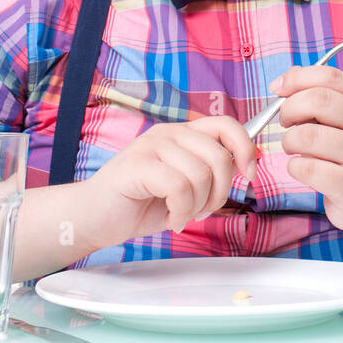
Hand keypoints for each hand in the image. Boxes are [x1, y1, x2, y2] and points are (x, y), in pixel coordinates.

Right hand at [86, 117, 257, 242]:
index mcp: (182, 134)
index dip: (246, 148)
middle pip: (219, 156)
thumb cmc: (140, 203)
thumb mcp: (185, 185)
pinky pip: (179, 187)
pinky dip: (181, 211)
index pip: (227, 125)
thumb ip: (210, 171)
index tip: (249, 175)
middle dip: (220, 192)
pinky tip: (170, 218)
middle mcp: (167, 133)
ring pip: (201, 175)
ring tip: (180, 214)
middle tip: (202, 209)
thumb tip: (246, 166)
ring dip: (197, 205)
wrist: (93, 218)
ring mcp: (150, 146)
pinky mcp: (136, 165)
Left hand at [271, 65, 342, 236]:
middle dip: (289, 109)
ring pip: (308, 136)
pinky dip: (294, 167)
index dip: (298, 78)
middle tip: (285, 122)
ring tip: (294, 148)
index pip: (330, 77)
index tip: (278, 88)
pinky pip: (307, 168)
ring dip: (289, 142)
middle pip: (319, 100)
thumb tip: (284, 81)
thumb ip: (317, 97)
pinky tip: (302, 169)